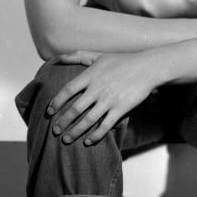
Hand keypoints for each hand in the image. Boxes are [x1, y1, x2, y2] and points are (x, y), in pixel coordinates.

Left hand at [47, 50, 161, 145]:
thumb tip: (59, 57)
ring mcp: (109, 100)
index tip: (48, 112)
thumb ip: (78, 56)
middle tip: (54, 131)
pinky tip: (88, 141)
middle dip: (62, 122)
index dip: (56, 102)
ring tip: (66, 140)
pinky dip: (96, 135)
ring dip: (75, 132)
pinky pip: (105, 126)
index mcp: (90, 75)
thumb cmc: (122, 61)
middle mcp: (97, 89)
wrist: (147, 68)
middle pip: (75, 109)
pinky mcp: (121, 109)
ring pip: (88, 120)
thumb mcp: (99, 55)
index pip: (67, 91)